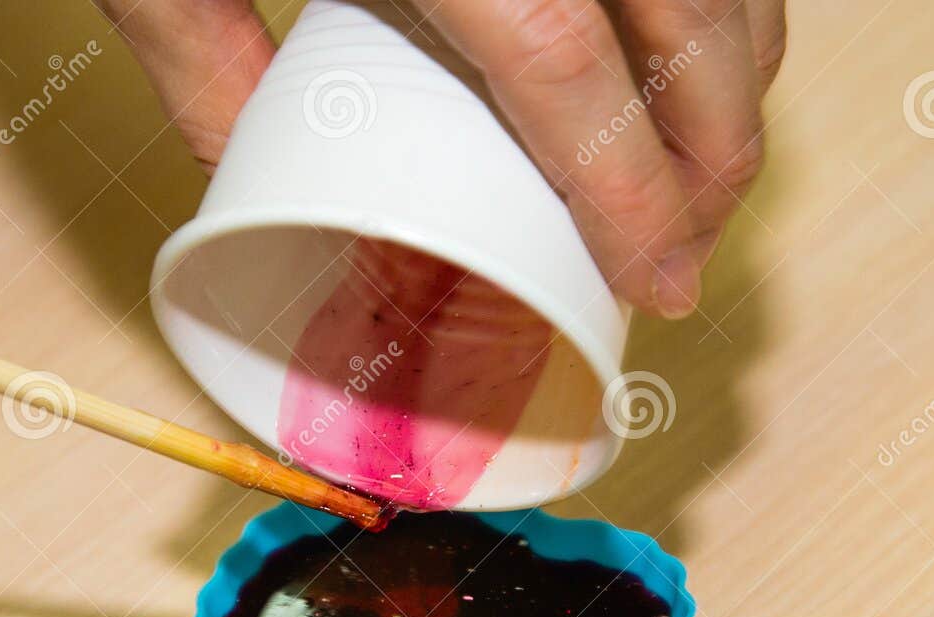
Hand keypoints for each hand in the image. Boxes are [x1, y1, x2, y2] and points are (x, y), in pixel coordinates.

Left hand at [100, 0, 784, 318]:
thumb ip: (194, 42)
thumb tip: (237, 168)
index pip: (571, 70)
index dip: (633, 190)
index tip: (660, 273)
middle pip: (696, 14)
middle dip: (721, 148)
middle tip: (697, 242)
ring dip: (738, 67)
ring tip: (704, 164)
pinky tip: (696, 38)